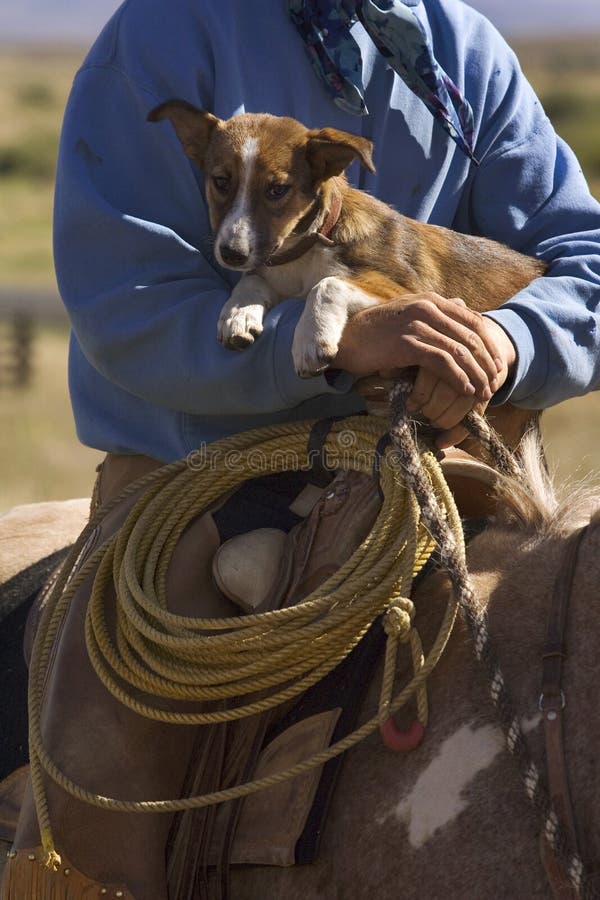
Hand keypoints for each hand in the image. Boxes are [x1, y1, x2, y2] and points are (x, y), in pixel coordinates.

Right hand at [333, 294, 515, 444]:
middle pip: (471, 336)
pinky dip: (458, 377)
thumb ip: (435, 311)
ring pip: (460, 350)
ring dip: (477, 374)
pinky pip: (442, 361)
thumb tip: (462, 305)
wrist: (344, 339)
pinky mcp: (406, 344)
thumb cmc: (376, 332)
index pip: (473, 320)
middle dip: (488, 362)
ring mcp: (417, 325)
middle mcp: (427, 307)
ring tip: (484, 392)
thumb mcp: (408, 314)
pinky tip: (465, 390)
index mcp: (431, 300)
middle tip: (497, 382)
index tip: (499, 364)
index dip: (490, 344)